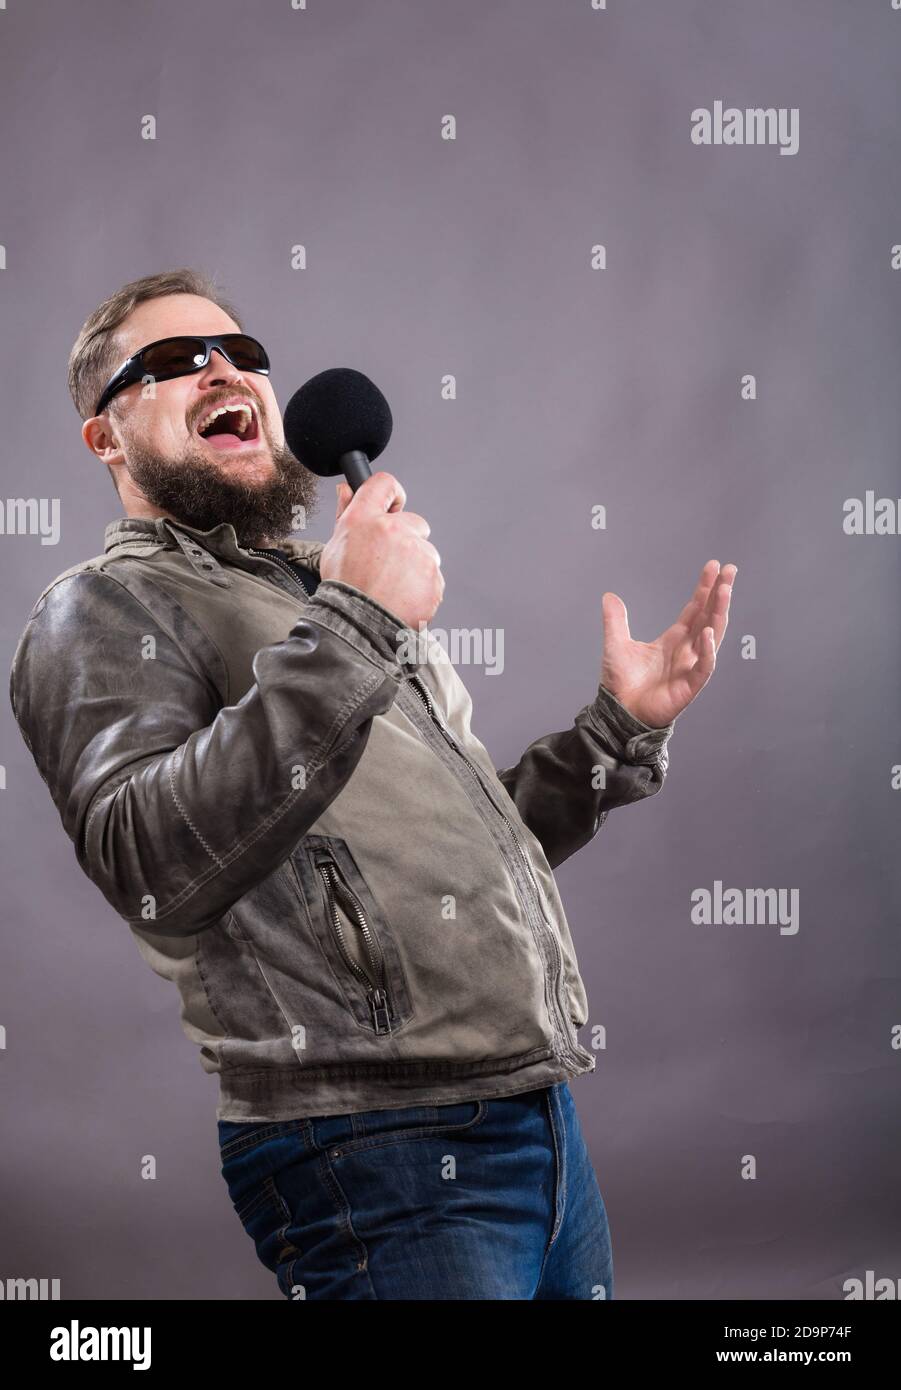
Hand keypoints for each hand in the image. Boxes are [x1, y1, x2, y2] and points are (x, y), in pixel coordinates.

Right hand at [318, 470, 444, 629]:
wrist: (359, 626)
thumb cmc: (344, 589)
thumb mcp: (335, 546)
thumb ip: (345, 513)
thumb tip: (346, 490)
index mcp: (366, 519)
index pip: (384, 483)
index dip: (391, 495)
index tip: (392, 507)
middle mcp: (395, 530)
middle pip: (414, 522)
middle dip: (406, 540)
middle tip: (386, 563)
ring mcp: (418, 554)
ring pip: (425, 552)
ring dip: (414, 565)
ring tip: (392, 585)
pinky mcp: (434, 577)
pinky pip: (433, 577)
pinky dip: (422, 586)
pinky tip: (402, 596)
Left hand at [600, 560, 736, 727]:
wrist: (619, 712)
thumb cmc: (621, 683)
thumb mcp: (616, 644)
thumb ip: (615, 620)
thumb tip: (609, 596)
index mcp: (673, 640)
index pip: (695, 610)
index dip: (705, 589)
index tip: (713, 566)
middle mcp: (687, 650)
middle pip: (709, 617)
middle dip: (720, 593)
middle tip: (730, 569)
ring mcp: (690, 667)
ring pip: (712, 636)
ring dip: (719, 613)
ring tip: (725, 590)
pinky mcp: (689, 686)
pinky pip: (704, 666)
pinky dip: (707, 650)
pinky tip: (707, 632)